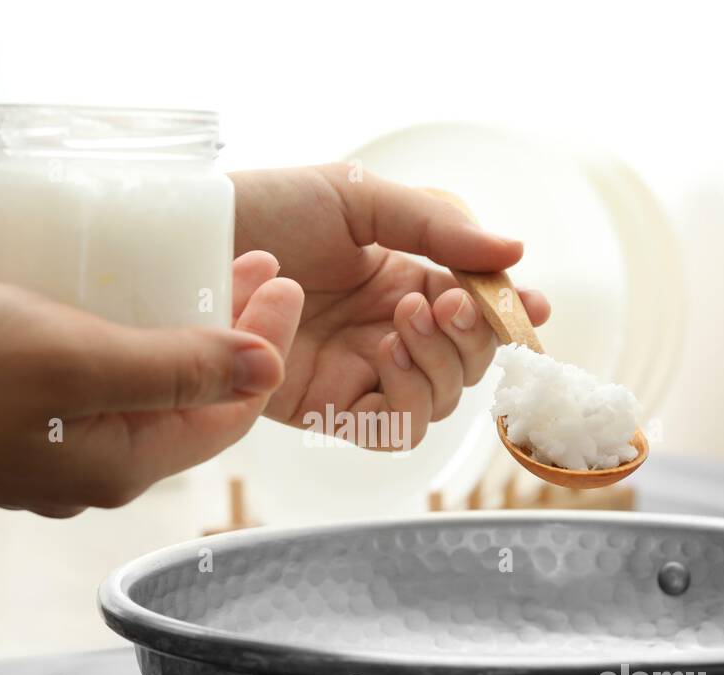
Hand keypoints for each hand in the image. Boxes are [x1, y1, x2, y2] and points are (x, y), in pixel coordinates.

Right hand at [0, 258, 301, 515]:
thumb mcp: (73, 360)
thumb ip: (175, 369)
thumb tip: (265, 370)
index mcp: (120, 468)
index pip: (227, 415)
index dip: (265, 350)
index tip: (281, 282)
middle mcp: (92, 473)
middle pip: (189, 405)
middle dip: (230, 338)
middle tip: (252, 269)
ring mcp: (50, 456)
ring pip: (140, 394)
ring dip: (178, 335)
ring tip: (200, 274)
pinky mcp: (12, 429)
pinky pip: (91, 386)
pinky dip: (122, 342)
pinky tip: (121, 302)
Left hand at [231, 164, 550, 447]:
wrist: (192, 242)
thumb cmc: (266, 207)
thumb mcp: (358, 196)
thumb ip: (435, 223)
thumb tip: (514, 251)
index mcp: (401, 279)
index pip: (474, 312)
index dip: (507, 314)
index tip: (531, 304)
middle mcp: (385, 332)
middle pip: (466, 365)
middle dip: (474, 336)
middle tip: (445, 300)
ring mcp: (357, 374)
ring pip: (437, 402)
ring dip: (443, 365)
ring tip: (411, 315)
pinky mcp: (324, 409)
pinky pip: (391, 430)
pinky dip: (408, 399)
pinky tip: (389, 353)